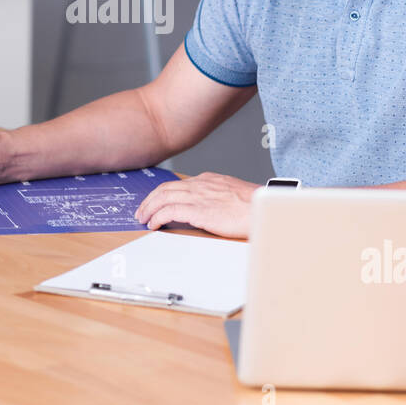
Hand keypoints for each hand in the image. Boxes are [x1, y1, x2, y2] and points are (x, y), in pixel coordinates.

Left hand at [133, 172, 256, 238]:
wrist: (264, 207)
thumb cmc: (255, 205)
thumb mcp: (233, 195)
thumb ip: (218, 198)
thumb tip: (211, 208)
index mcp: (209, 180)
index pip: (178, 184)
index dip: (162, 194)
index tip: (155, 202)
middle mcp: (200, 184)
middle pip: (165, 188)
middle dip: (149, 200)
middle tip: (142, 211)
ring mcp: (198, 196)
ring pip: (163, 198)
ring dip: (149, 209)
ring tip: (143, 219)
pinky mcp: (198, 210)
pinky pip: (169, 211)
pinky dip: (157, 217)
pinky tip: (154, 224)